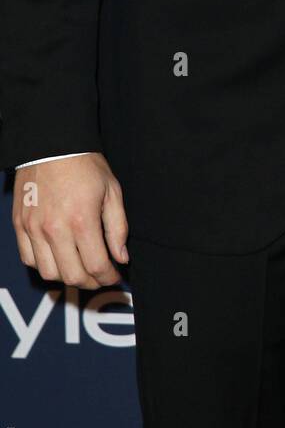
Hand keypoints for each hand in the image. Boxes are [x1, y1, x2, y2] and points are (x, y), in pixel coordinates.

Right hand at [12, 153, 128, 289]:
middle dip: (91, 282)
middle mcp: (55, 229)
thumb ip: (118, 228)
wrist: (52, 144)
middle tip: (100, 277)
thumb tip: (121, 258)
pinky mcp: (20, 225)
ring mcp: (34, 229)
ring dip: (67, 277)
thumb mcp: (112, 191)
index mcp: (82, 220)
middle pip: (72, 275)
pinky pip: (28, 259)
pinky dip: (44, 265)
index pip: (96, 266)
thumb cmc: (86, 165)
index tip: (115, 276)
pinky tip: (58, 258)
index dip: (108, 277)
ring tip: (80, 269)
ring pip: (48, 273)